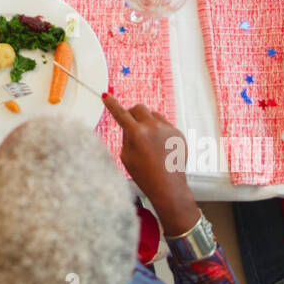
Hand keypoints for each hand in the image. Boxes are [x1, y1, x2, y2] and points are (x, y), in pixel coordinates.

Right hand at [103, 93, 198, 232]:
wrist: (168, 187)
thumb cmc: (145, 175)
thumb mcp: (126, 156)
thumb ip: (126, 136)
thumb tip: (128, 123)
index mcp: (137, 134)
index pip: (120, 113)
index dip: (111, 104)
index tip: (106, 96)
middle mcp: (153, 127)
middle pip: (139, 108)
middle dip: (132, 113)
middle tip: (131, 124)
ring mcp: (168, 129)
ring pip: (153, 114)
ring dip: (147, 122)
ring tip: (148, 141)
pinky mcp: (178, 133)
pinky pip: (165, 124)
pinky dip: (159, 131)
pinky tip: (160, 147)